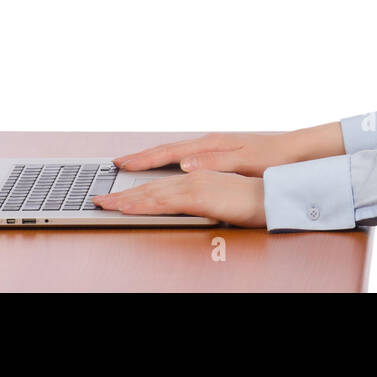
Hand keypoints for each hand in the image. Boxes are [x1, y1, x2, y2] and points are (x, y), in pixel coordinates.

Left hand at [91, 169, 265, 227]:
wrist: (276, 190)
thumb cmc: (257, 190)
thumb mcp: (227, 188)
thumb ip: (207, 187)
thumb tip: (188, 188)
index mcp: (200, 169)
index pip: (163, 175)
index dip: (139, 180)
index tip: (118, 188)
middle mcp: (194, 172)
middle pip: (152, 182)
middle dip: (124, 191)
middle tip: (100, 199)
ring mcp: (195, 182)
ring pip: (153, 190)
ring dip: (127, 198)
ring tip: (106, 204)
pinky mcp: (198, 195)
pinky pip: (164, 200)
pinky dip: (143, 203)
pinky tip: (129, 207)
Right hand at [113, 124, 343, 177]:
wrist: (298, 150)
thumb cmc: (274, 157)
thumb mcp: (245, 162)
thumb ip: (214, 162)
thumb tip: (184, 163)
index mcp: (212, 145)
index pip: (170, 152)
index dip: (145, 159)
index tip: (122, 163)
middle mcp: (211, 142)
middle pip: (169, 148)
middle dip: (143, 156)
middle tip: (118, 163)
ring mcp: (217, 145)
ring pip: (177, 150)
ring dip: (156, 156)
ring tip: (137, 162)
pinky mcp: (223, 150)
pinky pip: (188, 153)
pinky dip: (172, 158)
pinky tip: (171, 162)